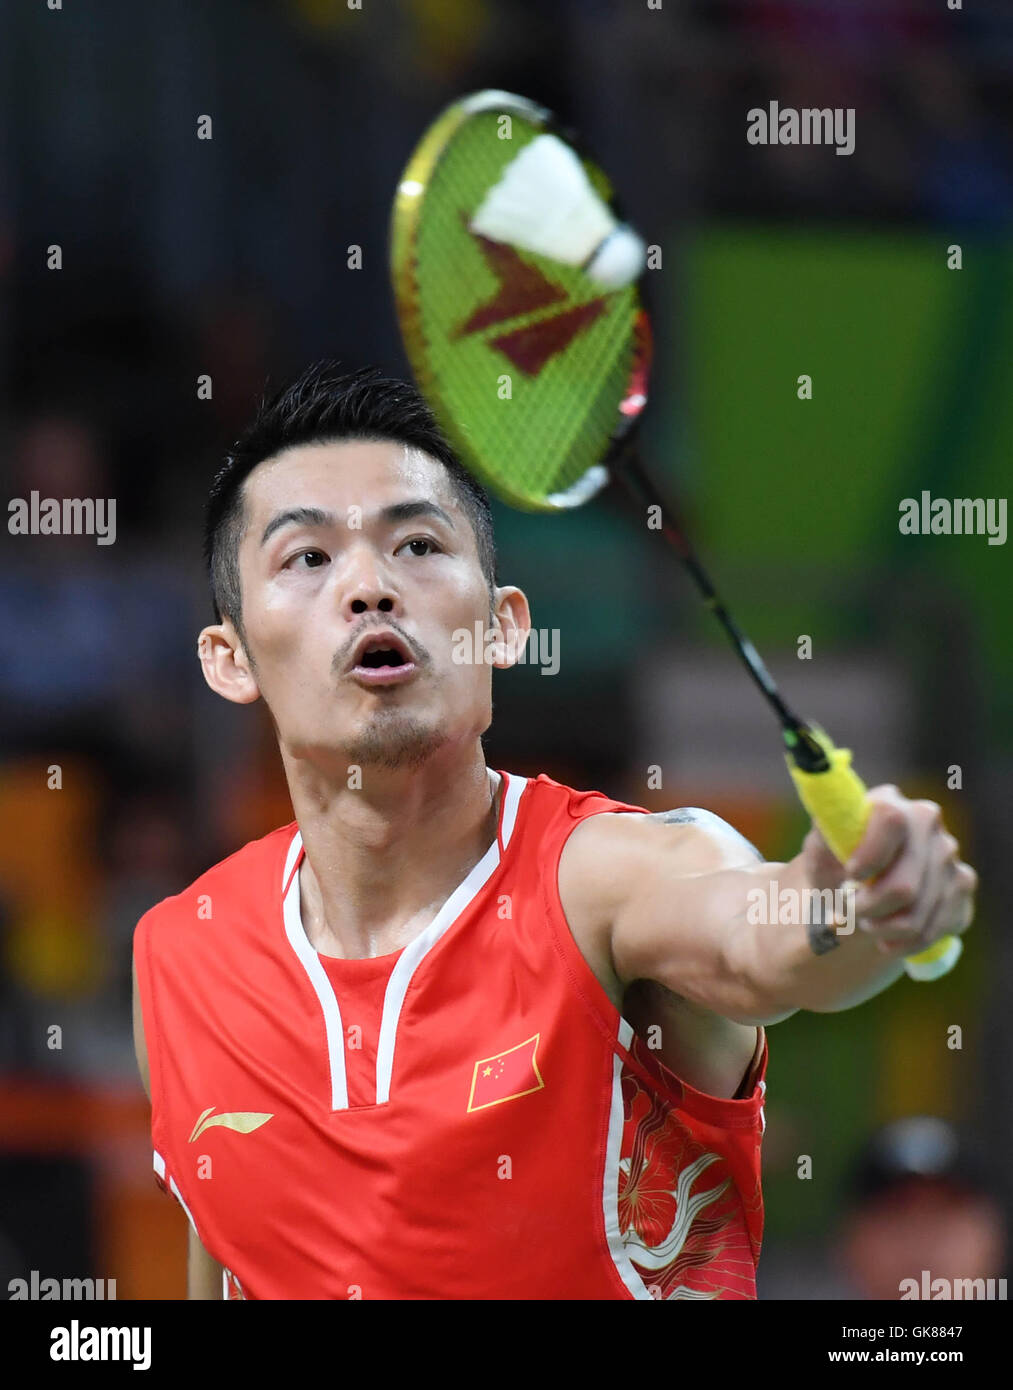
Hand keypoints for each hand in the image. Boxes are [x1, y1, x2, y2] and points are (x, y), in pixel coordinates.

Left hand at [800, 785, 976, 956]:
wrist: (856, 888)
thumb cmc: (834, 866)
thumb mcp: (818, 856)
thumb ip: (821, 851)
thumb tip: (832, 871)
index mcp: (887, 801)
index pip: (892, 821)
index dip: (871, 856)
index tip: (851, 876)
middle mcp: (925, 821)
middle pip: (905, 884)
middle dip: (871, 908)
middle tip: (851, 910)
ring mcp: (948, 852)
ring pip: (919, 912)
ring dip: (885, 927)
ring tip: (867, 922)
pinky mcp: (962, 883)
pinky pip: (937, 926)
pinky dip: (906, 941)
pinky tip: (889, 938)